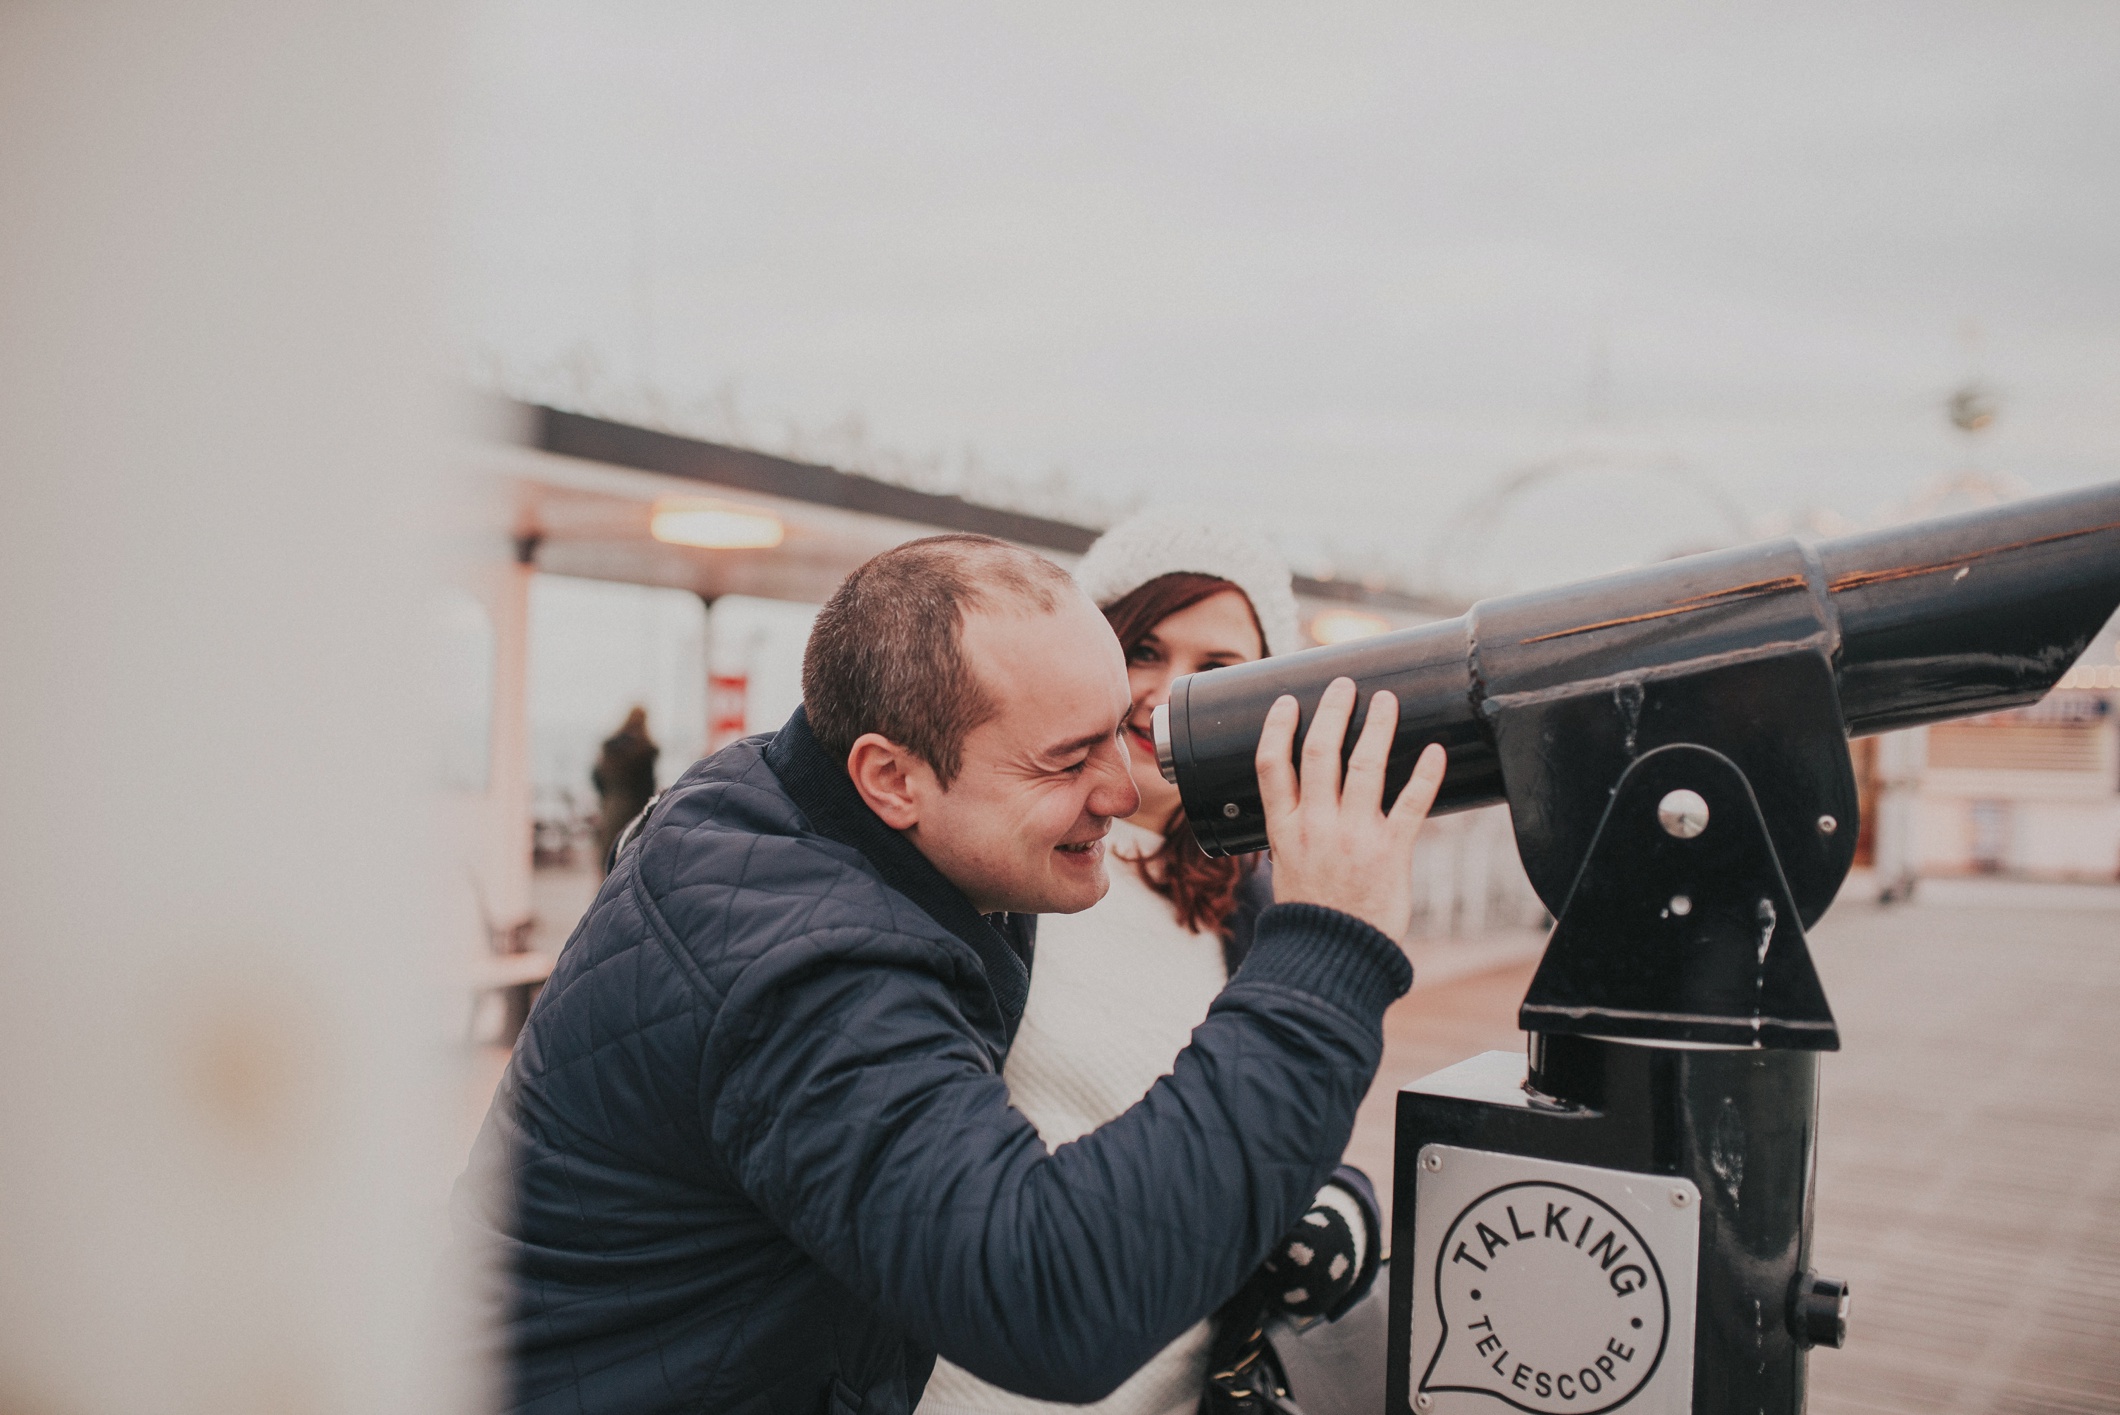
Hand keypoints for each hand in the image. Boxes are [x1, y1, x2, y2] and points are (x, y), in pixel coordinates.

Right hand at [1256, 678, 1446, 939]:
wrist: (1333, 961)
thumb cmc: (1312, 917)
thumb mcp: (1286, 869)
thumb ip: (1294, 832)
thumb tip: (1301, 804)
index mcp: (1284, 830)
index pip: (1272, 765)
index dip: (1279, 727)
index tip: (1289, 701)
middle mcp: (1315, 826)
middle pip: (1319, 753)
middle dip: (1332, 712)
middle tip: (1344, 685)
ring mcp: (1353, 837)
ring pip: (1364, 766)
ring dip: (1377, 727)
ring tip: (1386, 701)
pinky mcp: (1391, 852)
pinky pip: (1411, 803)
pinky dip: (1424, 773)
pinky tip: (1433, 750)